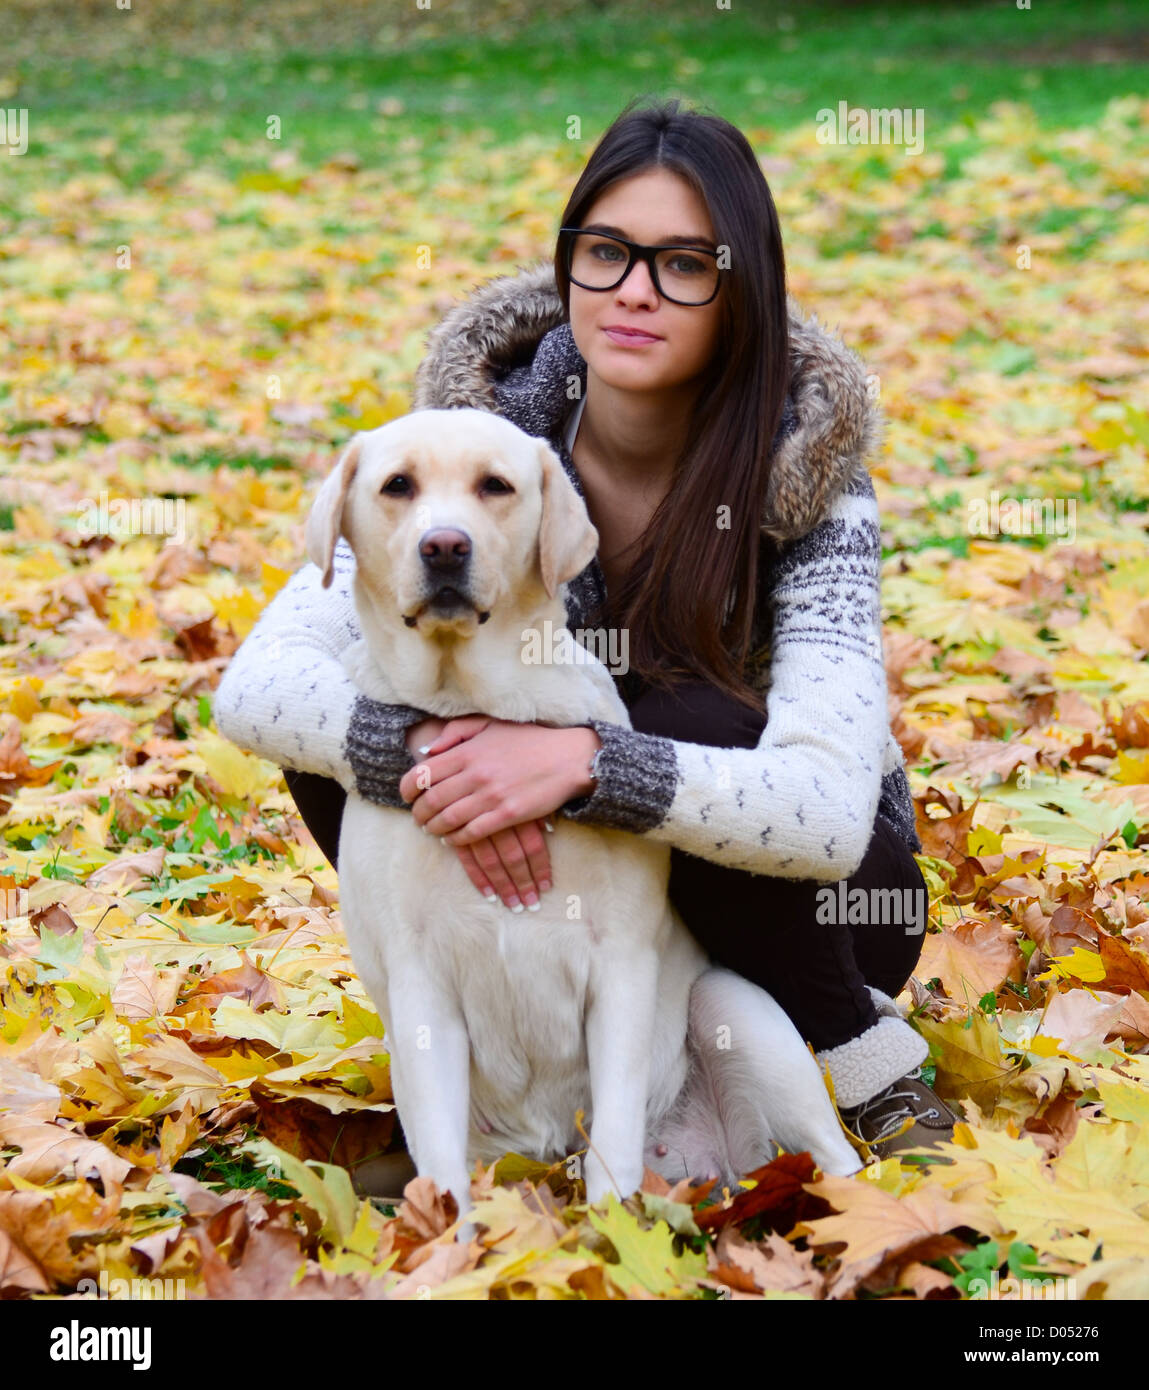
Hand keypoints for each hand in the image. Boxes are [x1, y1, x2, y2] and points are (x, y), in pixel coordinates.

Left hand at [399, 716, 601, 908]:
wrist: (567, 758)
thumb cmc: (528, 740)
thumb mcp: (490, 725)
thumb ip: (456, 733)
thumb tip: (428, 751)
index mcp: (467, 752)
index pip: (422, 774)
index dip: (407, 789)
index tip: (407, 796)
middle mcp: (475, 774)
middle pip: (431, 800)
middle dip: (419, 813)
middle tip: (418, 818)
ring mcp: (491, 796)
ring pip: (447, 819)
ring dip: (434, 828)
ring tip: (432, 829)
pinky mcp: (507, 815)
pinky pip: (471, 833)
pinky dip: (456, 838)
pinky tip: (453, 838)